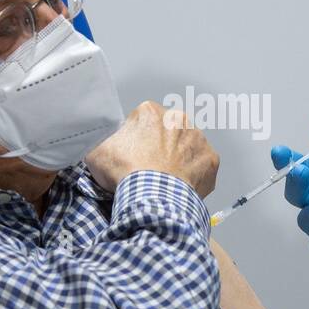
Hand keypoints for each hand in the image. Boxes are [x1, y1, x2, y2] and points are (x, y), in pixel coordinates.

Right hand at [85, 101, 218, 196]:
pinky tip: (179, 186)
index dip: (136, 140)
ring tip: (165, 179)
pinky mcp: (210, 160)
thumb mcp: (97, 151)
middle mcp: (178, 119)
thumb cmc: (127, 173)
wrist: (152, 196)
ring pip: (187, 147)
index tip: (133, 156)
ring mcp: (198, 139)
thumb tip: (105, 143)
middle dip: (161, 147)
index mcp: (150, 111)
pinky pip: (202, 166)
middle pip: (168, 132)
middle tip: (150, 168)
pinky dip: (193, 176)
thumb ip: (102, 140)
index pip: (143, 121)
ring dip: (179, 159)